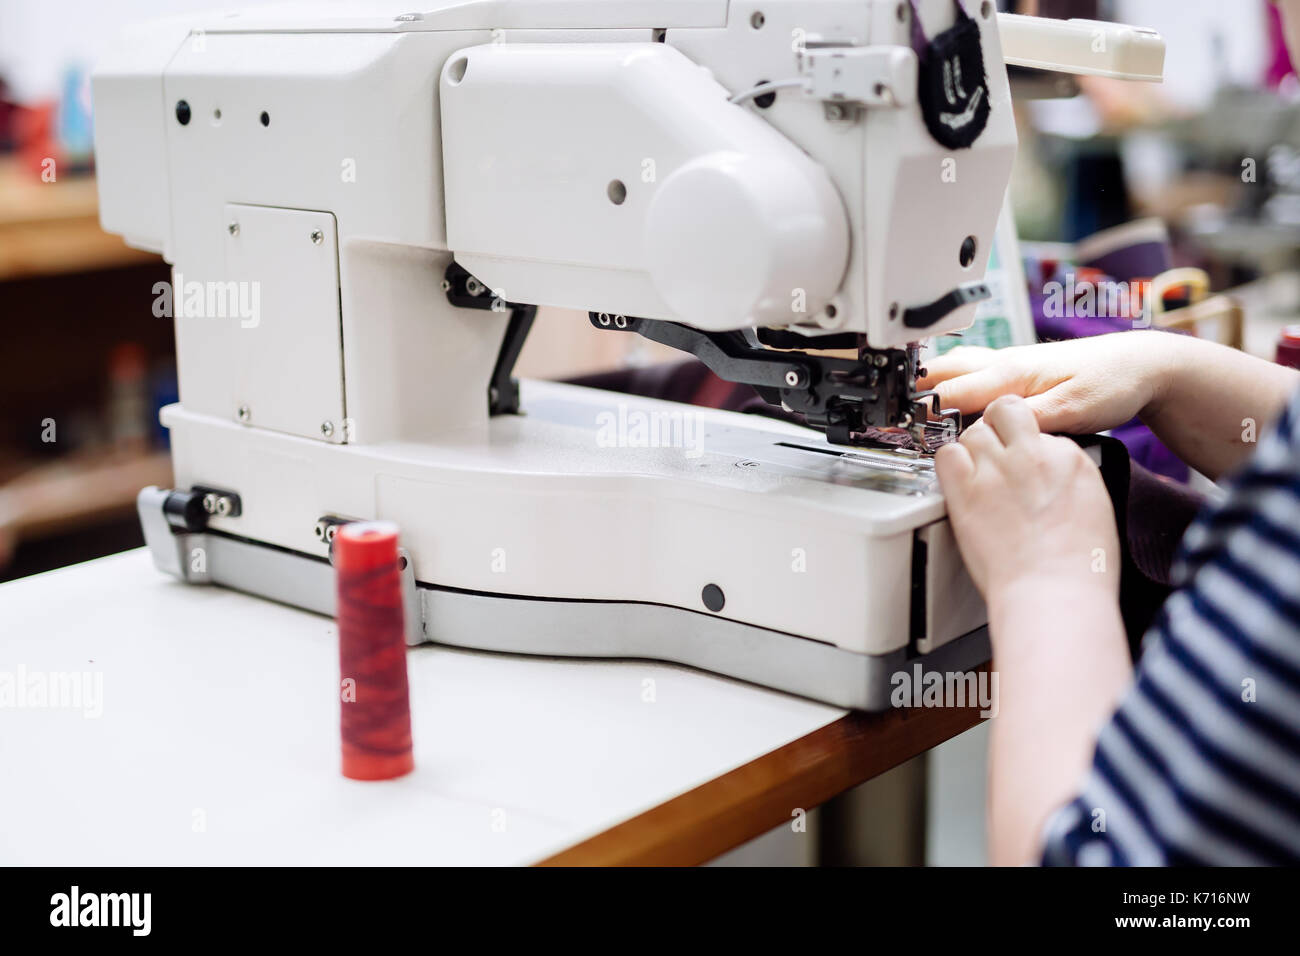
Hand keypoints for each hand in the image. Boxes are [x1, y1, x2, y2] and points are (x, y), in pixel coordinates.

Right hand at [919, 331, 1177, 434]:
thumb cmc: (1111, 382)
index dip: (924, 413)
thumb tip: (993, 435)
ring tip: (903, 398)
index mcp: (1010, 373)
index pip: (951, 393)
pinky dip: (949, 378)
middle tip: (888, 410)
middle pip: (943, 370)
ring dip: (927, 378)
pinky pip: (971, 369)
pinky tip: (947, 391)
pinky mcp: (1017, 369)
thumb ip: (1030, 423)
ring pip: (954, 365)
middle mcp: (1003, 363)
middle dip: (912, 387)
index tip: (902, 429)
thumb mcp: (1073, 410)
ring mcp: (1008, 363)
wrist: (1140, 365)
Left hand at [935, 395, 1119, 607]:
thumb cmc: (1078, 567)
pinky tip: (957, 480)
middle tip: (994, 452)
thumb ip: (1067, 479)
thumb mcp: (1094, 508)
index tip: (1022, 462)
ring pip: (972, 431)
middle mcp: (1031, 455)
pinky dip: (948, 463)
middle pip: (1005, 412)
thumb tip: (1050, 476)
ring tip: (977, 473)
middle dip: (998, 426)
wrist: (1053, 593)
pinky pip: (945, 455)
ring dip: (973, 447)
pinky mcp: (965, 491)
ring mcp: (996, 470)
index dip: (1026, 444)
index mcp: (1070, 458)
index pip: (1040, 429)